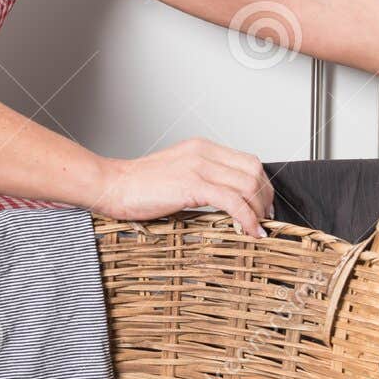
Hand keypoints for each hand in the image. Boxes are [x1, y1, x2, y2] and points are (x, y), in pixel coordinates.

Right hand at [95, 138, 274, 237]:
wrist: (113, 185)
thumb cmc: (139, 186)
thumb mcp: (178, 174)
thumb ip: (202, 180)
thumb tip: (226, 201)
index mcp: (202, 148)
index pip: (248, 161)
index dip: (262, 185)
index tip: (263, 206)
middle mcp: (203, 153)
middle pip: (253, 171)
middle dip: (265, 198)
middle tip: (265, 219)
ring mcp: (198, 167)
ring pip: (247, 185)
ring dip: (258, 210)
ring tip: (257, 228)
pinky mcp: (192, 185)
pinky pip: (232, 201)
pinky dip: (246, 217)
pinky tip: (248, 230)